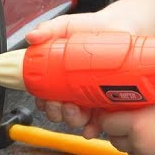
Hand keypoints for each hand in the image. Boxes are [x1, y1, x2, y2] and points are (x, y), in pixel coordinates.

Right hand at [26, 12, 136, 129]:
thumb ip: (48, 29)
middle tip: (60, 103)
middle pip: (58, 112)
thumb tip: (31, 37)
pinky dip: (92, 128)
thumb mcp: (67, 26)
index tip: (45, 98)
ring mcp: (91, 97)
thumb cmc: (93, 28)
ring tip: (75, 109)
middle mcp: (74, 90)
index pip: (45, 96)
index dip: (42, 102)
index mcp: (60, 77)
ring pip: (76, 119)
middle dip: (56, 113)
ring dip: (71, 120)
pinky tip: (92, 125)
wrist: (122, 25)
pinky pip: (98, 122)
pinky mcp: (109, 102)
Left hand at [95, 92, 154, 154]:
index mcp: (136, 124)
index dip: (109, 117)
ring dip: (132, 143)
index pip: (107, 123)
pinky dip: (146, 154)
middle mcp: (139, 145)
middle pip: (114, 139)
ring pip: (128, 151)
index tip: (113, 112)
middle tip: (132, 121)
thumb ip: (138, 97)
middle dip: (119, 130)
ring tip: (150, 131)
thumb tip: (117, 92)